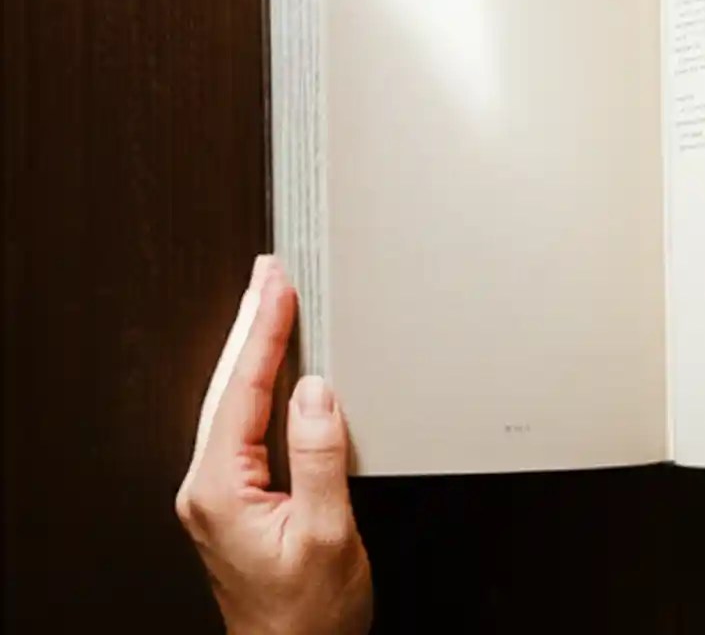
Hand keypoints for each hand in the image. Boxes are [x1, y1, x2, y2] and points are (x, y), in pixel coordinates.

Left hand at [175, 256, 371, 634]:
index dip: (264, 332)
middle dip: (249, 325)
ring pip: (230, 402)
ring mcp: (215, 495)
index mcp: (221, 490)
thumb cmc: (307, 617)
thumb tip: (316, 392)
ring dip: (249, 349)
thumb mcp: (327, 535)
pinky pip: (240, 425)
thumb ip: (318, 459)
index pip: (245, 390)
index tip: (278, 287)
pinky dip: (254, 384)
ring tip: (267, 304)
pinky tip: (266, 369)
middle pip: (226, 387)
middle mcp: (207, 488)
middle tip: (268, 275)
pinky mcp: (232, 501)